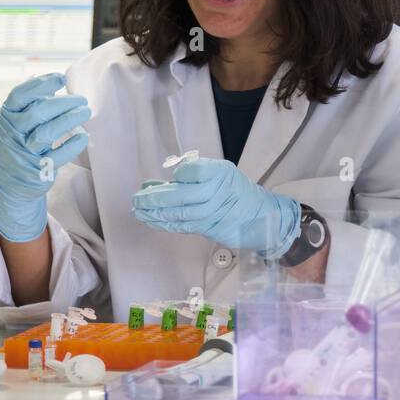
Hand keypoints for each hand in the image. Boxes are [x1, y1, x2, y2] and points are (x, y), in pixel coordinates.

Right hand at [0, 73, 91, 241]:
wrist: (13, 180)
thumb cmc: (22, 142)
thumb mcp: (20, 121)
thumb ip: (34, 102)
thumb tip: (54, 78)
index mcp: (7, 116)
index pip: (20, 95)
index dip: (41, 84)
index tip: (61, 78)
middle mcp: (12, 133)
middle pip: (38, 112)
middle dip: (64, 103)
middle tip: (82, 99)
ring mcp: (23, 152)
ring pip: (47, 132)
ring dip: (70, 120)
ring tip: (86, 112)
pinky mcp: (37, 169)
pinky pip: (57, 155)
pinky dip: (73, 145)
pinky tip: (84, 136)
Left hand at [130, 157, 301, 255]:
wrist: (262, 216)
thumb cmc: (237, 192)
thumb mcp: (221, 175)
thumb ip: (191, 177)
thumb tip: (153, 184)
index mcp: (222, 172)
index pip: (192, 171)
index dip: (177, 176)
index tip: (170, 180)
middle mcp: (219, 190)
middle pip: (181, 195)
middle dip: (155, 198)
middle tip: (137, 198)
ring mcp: (216, 211)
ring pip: (179, 213)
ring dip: (155, 214)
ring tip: (138, 211)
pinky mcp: (212, 228)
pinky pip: (184, 226)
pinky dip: (165, 224)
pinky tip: (152, 221)